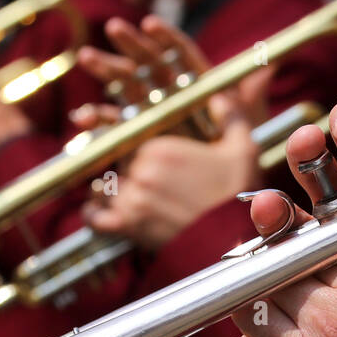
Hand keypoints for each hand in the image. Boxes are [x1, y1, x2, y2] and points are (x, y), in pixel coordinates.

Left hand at [82, 92, 263, 249]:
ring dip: (108, 193)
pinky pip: (97, 218)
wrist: (233, 239)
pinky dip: (93, 216)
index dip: (134, 149)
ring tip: (117, 197)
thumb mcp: (243, 149)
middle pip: (117, 163)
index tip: (141, 157)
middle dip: (126, 171)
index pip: (128, 138)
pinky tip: (97, 214)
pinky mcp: (128, 226)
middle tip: (139, 183)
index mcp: (161, 145)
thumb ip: (231, 116)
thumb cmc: (238, 195)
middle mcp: (141, 168)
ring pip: (104, 188)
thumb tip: (218, 97)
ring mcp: (132, 197)